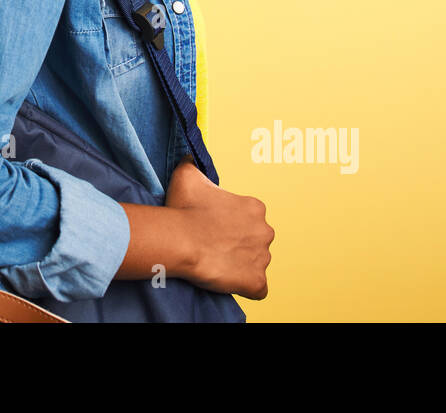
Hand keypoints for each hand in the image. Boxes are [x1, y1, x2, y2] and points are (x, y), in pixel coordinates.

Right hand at [164, 154, 274, 298]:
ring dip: (240, 264)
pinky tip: (228, 280)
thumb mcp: (187, 175)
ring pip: (256, 263)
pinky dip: (247, 286)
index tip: (214, 226)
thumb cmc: (184, 209)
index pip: (249, 217)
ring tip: (216, 263)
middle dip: (240, 244)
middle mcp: (265, 231)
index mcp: (254, 207)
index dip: (231, 223)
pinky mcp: (256, 281)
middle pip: (256, 240)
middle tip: (214, 245)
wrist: (179, 240)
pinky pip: (258, 288)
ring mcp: (263, 258)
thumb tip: (189, 157)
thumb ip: (192, 163)